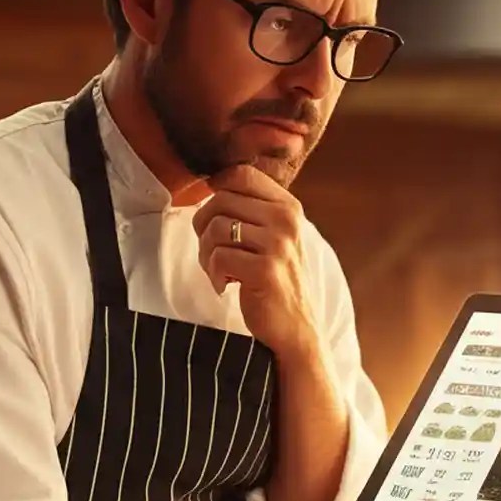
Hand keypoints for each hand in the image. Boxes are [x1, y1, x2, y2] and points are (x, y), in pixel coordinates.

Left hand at [193, 165, 317, 358]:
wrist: (295, 327)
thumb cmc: (276, 280)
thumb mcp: (274, 237)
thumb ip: (252, 210)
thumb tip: (212, 184)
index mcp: (288, 207)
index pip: (241, 174)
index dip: (216, 189)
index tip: (214, 215)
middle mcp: (286, 220)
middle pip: (221, 200)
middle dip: (204, 227)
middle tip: (212, 251)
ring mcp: (278, 244)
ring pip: (215, 228)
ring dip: (206, 253)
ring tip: (220, 271)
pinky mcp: (265, 269)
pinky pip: (218, 257)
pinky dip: (214, 274)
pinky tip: (226, 285)